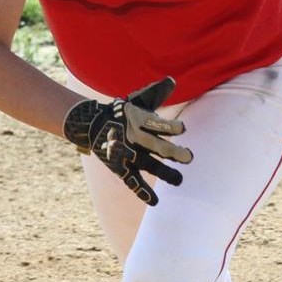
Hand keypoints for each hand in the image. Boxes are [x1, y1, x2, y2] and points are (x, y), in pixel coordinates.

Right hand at [63, 77, 191, 205]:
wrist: (91, 125)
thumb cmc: (121, 112)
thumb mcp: (136, 100)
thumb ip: (155, 92)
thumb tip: (173, 80)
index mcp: (139, 120)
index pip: (156, 123)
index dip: (169, 126)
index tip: (182, 129)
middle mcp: (134, 138)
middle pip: (156, 145)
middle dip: (173, 151)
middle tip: (189, 157)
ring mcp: (127, 154)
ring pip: (148, 164)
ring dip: (164, 173)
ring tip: (179, 180)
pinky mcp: (120, 168)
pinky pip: (132, 181)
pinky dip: (142, 192)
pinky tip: (155, 202)